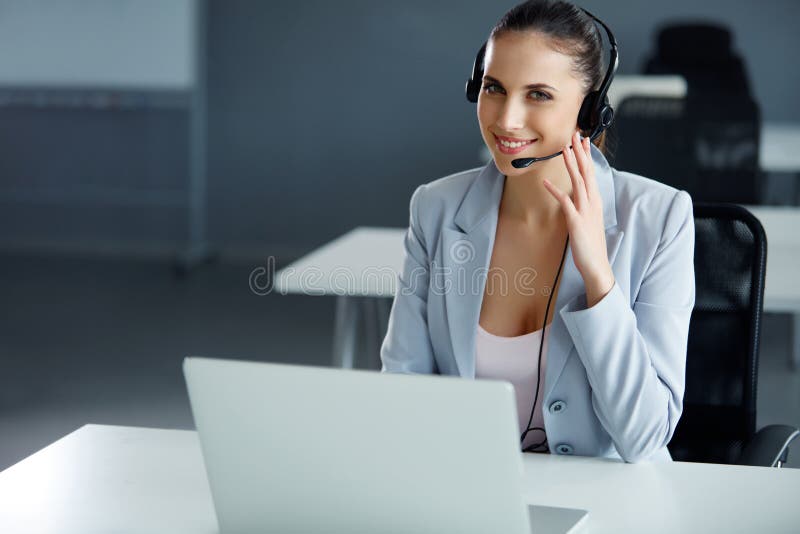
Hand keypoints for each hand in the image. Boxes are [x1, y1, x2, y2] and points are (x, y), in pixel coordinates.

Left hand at [542, 131, 614, 304]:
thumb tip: (574, 195)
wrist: (596, 266)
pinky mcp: (576, 222)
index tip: (583, 140)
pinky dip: (556, 191)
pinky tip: (546, 182)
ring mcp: (585, 211)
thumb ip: (582, 206)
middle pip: (586, 172)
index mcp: (595, 201)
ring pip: (578, 182)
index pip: (591, 173)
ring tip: (564, 149)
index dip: (586, 156)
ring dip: (571, 164)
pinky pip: (565, 203)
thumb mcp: (587, 220)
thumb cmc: (590, 245)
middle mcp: (592, 203)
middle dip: (580, 152)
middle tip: (576, 134)